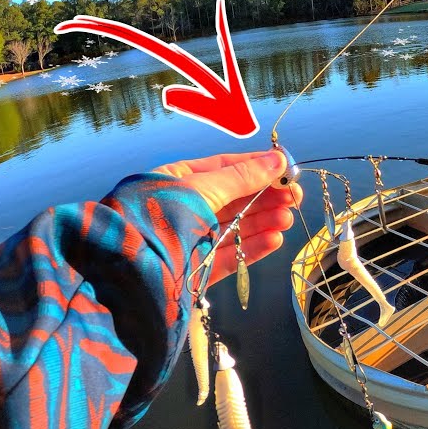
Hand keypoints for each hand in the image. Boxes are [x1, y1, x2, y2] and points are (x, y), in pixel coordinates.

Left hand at [153, 151, 303, 284]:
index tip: (287, 169)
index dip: (257, 167)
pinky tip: (275, 239)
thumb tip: (278, 160)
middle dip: (266, 198)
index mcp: (176, 180)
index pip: (224, 168)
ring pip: (235, 228)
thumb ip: (243, 177)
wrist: (132, 267)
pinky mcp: (198, 268)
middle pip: (234, 200)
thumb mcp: (204, 187)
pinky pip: (230, 255)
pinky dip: (253, 247)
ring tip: (288, 218)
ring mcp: (191, 239)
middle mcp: (184, 207)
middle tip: (295, 196)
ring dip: (264, 221)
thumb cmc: (162, 215)